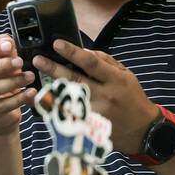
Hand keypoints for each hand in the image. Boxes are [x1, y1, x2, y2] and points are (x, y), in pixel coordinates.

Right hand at [0, 33, 36, 134]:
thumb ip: (4, 52)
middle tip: (19, 61)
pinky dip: (19, 98)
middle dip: (0, 65)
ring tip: (29, 76)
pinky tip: (31, 92)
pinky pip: (2, 105)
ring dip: (13, 81)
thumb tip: (8, 39)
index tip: (9, 45)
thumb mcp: (1, 65)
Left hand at [33, 40, 158, 154]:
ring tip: (32, 79)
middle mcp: (104, 95)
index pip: (92, 63)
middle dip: (54, 69)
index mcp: (115, 80)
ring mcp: (95, 113)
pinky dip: (53, 107)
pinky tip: (40, 99)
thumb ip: (106, 62)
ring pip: (68, 99)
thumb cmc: (132, 98)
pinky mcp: (89, 126)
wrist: (142, 130)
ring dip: (49, 88)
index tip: (57, 44)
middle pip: (75, 80)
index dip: (73, 53)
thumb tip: (84, 51)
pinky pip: (67, 115)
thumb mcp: (126, 76)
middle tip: (37, 60)